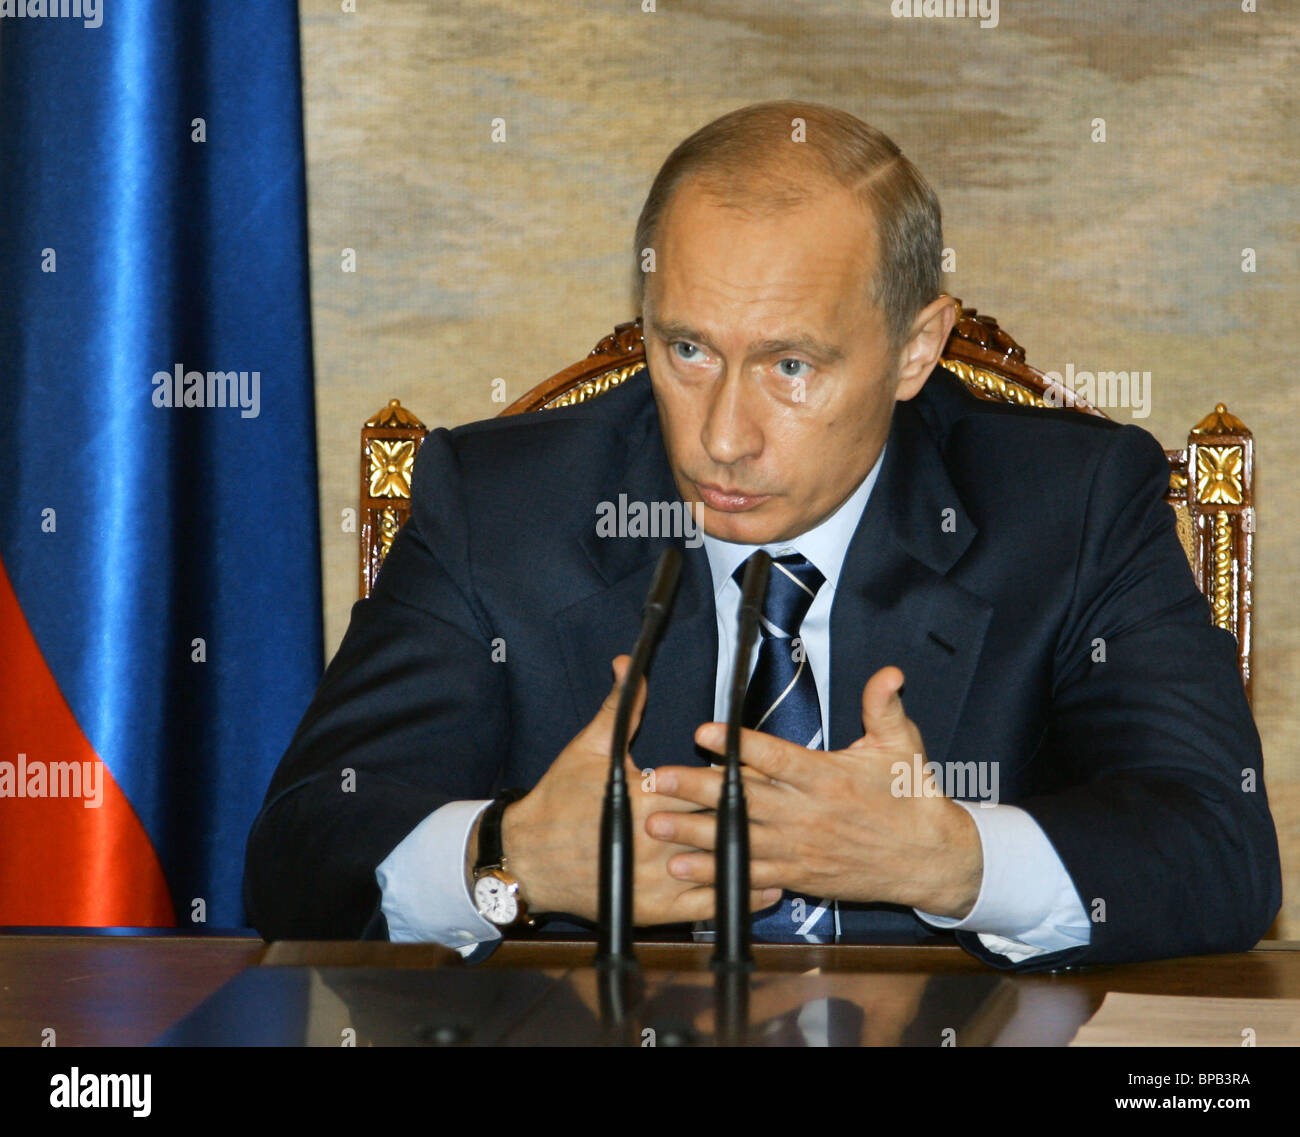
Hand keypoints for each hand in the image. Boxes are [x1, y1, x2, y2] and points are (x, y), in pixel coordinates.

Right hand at [497, 656, 780, 924]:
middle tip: (790, 808)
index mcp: (642, 796)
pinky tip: (768, 886)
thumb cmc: (557, 801)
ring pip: (717, 866)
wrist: (529, 860)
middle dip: (749, 815)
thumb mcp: (588, 748)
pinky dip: (740, 895)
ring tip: (793, 847)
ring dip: (754, 856)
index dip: (732, 777)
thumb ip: (618, 707)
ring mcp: (656, 878)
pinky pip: (706, 905)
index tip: (759, 770)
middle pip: (715, 824)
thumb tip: (626, 664)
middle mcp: (653, 839)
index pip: (699, 784)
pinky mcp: (655, 909)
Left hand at [645, 666, 983, 917]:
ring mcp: (800, 848)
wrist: (928, 859)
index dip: (738, 745)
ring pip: (739, 839)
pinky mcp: (798, 875)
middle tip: (658, 779)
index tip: (703, 732)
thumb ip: (884, 707)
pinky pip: (750, 874)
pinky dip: (716, 873)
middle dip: (696, 789)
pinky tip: (682, 868)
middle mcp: (808, 815)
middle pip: (743, 799)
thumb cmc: (911, 797)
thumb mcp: (903, 746)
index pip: (775, 758)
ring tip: (654, 825)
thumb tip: (888, 672)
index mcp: (828, 778)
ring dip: (694, 833)